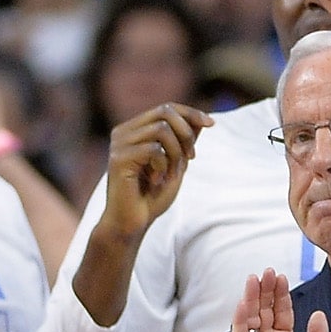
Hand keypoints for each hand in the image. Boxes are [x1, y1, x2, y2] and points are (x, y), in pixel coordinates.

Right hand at [97, 103, 210, 242]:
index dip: (191, 113)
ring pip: (162, 130)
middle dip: (186, 133)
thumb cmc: (152, 196)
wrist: (132, 223)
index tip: (211, 123)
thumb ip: (183, 142)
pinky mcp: (118, 158)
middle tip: (190, 158)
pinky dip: (163, 165)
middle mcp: (123, 132)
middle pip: (164, 111)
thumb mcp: (176, 164)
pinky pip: (154, 149)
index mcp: (135, 130)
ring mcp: (119, 144)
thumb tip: (201, 120)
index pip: (166, 108)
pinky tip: (155, 180)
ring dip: (175, 153)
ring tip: (171, 173)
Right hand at [231, 269, 326, 331]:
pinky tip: (243, 304)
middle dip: (265, 290)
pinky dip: (241, 320)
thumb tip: (317, 314)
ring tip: (254, 280)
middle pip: (264, 309)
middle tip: (267, 272)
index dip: (281, 294)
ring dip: (251, 298)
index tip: (282, 277)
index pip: (281, 311)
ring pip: (251, 318)